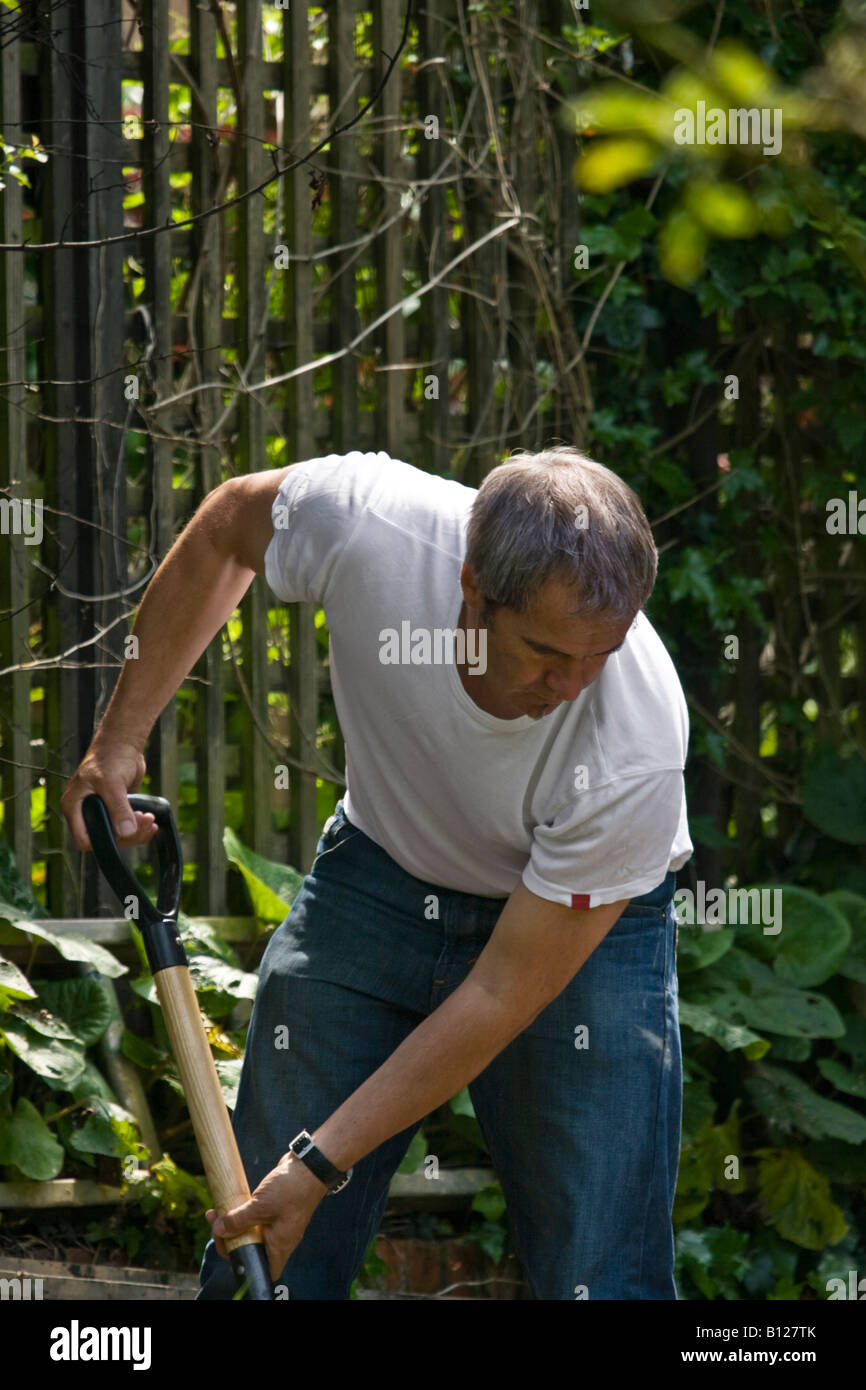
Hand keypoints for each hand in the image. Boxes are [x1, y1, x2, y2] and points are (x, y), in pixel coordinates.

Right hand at [60, 736, 157, 850]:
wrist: (123, 742)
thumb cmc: (110, 756)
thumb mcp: (112, 783)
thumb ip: (119, 808)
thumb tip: (126, 832)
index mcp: (74, 806)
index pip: (83, 838)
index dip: (104, 841)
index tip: (126, 833)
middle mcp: (84, 811)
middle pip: (104, 838)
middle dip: (127, 835)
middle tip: (146, 822)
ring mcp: (100, 810)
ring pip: (117, 834)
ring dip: (136, 831)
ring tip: (150, 820)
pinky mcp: (115, 808)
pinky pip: (125, 825)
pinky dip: (138, 826)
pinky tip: (150, 820)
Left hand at [206, 1152, 329, 1283]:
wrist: (309, 1165)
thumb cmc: (291, 1189)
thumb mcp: (261, 1205)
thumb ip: (239, 1220)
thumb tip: (219, 1231)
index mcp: (280, 1244)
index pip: (266, 1271)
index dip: (247, 1267)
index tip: (228, 1250)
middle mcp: (280, 1238)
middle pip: (252, 1250)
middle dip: (230, 1241)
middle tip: (216, 1226)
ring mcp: (278, 1223)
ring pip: (251, 1233)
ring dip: (233, 1226)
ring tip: (215, 1214)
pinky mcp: (275, 1210)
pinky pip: (255, 1219)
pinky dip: (241, 1215)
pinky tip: (230, 1206)